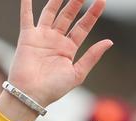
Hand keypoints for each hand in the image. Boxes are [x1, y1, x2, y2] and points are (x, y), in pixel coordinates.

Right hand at [2, 0, 111, 119]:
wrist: (31, 95)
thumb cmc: (54, 89)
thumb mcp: (78, 73)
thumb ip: (92, 56)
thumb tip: (109, 42)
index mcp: (69, 49)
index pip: (83, 27)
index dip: (92, 14)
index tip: (101, 1)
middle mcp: (56, 40)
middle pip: (68, 16)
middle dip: (76, 3)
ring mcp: (42, 37)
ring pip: (51, 12)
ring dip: (57, 0)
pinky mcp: (27, 37)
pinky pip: (27, 17)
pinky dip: (26, 5)